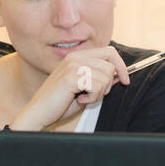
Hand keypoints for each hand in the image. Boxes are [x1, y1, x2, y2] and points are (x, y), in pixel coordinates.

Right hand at [11, 46, 129, 130]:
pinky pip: (97, 85)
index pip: (109, 52)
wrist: (39, 113)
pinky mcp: (72, 76)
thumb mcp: (84, 89)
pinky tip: (78, 99)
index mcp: (77, 56)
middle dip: (108, 84)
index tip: (125, 80)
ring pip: (106, 76)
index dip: (121, 66)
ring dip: (99, 93)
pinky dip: (92, 97)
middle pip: (110, 64)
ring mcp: (73, 65)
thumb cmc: (59, 104)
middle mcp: (75, 57)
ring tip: (83, 98)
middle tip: (93, 95)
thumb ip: (99, 79)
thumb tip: (119, 74)